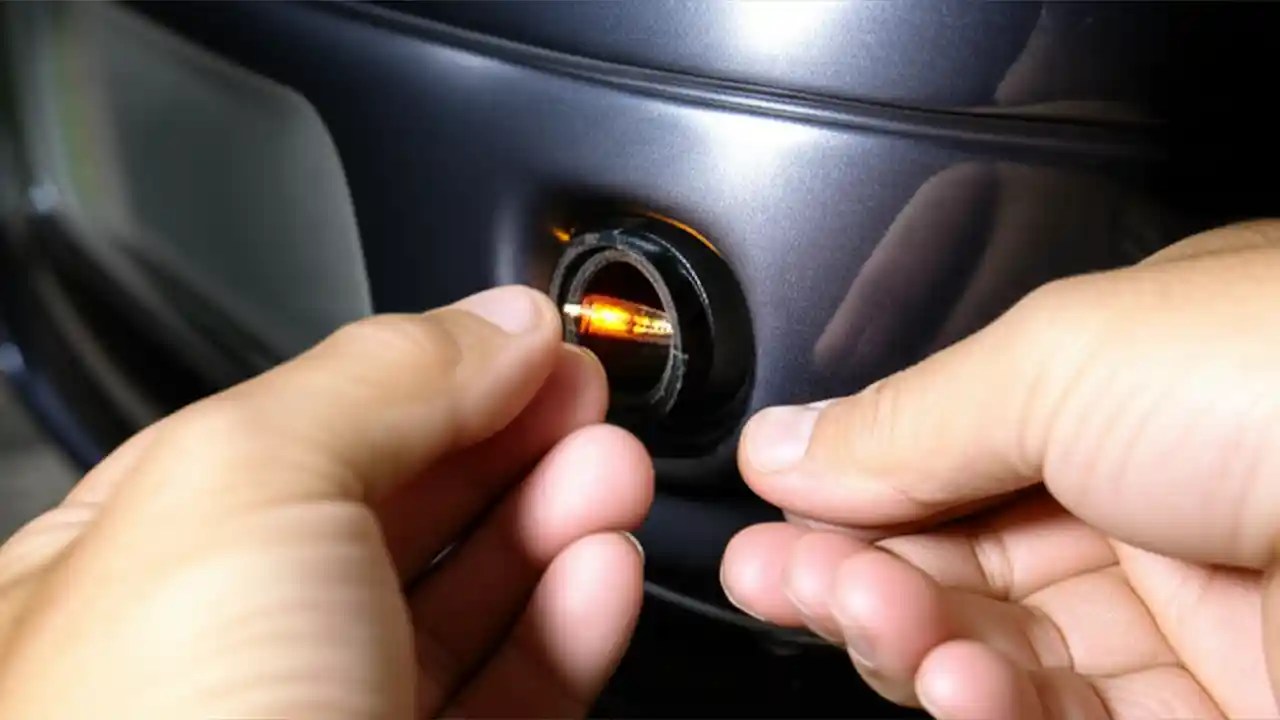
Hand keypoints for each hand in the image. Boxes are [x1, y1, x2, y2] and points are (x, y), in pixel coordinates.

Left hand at [0, 286, 652, 718]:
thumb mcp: (249, 484)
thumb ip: (383, 378)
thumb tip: (499, 323)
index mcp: (152, 553)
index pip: (316, 426)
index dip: (433, 371)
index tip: (531, 340)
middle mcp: (239, 646)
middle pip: (404, 509)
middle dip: (510, 438)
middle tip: (589, 397)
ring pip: (469, 603)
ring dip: (555, 521)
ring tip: (615, 468)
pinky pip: (515, 692)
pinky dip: (570, 623)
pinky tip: (603, 570)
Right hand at [722, 222, 1279, 718]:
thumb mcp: (1064, 359)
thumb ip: (915, 421)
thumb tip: (789, 444)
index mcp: (1130, 397)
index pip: (953, 463)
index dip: (853, 495)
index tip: (776, 520)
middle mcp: (1163, 509)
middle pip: (967, 566)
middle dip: (862, 575)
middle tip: (788, 580)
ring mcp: (1202, 624)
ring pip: (1009, 654)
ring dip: (917, 646)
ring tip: (873, 623)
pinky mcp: (1231, 716)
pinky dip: (994, 710)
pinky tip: (954, 683)